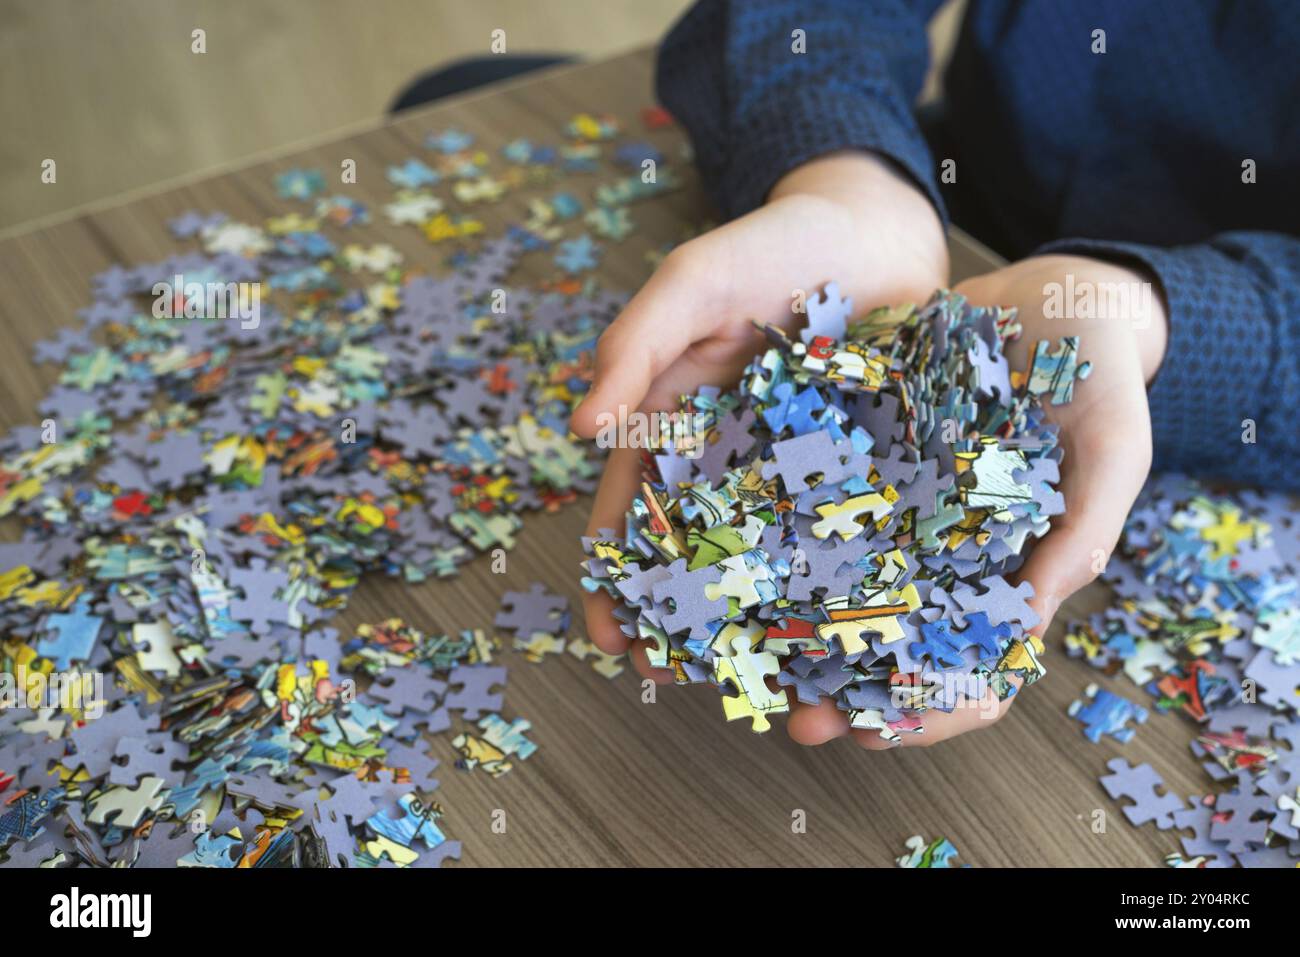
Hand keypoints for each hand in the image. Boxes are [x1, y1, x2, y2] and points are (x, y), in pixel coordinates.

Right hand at [571, 151, 947, 680]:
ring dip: (753, 615)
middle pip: (696, 548)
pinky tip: (833, 631)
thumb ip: (635, 344)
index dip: (617, 570)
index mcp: (679, 421)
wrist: (879, 229)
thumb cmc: (774, 245)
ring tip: (750, 676)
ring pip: (767, 555)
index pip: (635, 506)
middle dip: (677, 614)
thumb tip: (580, 428)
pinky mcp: (869, 471)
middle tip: (671, 677)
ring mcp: (801, 469)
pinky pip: (845, 535)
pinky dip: (833, 582)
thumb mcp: (692, 282)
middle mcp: (733, 457)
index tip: (608, 633)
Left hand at [794, 253, 1168, 748]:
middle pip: (891, 644)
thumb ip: (1083, 533)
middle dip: (843, 689)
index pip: (973, 669)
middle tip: (794, 716)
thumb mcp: (1113, 453)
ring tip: (747, 654)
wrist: (1054, 293)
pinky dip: (782, 536)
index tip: (875, 731)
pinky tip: (739, 552)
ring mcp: (899, 510)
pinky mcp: (864, 459)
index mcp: (1008, 572)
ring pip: (841, 587)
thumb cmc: (1099, 380)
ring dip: (799, 629)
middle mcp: (944, 553)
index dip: (928, 711)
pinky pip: (816, 506)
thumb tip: (1029, 620)